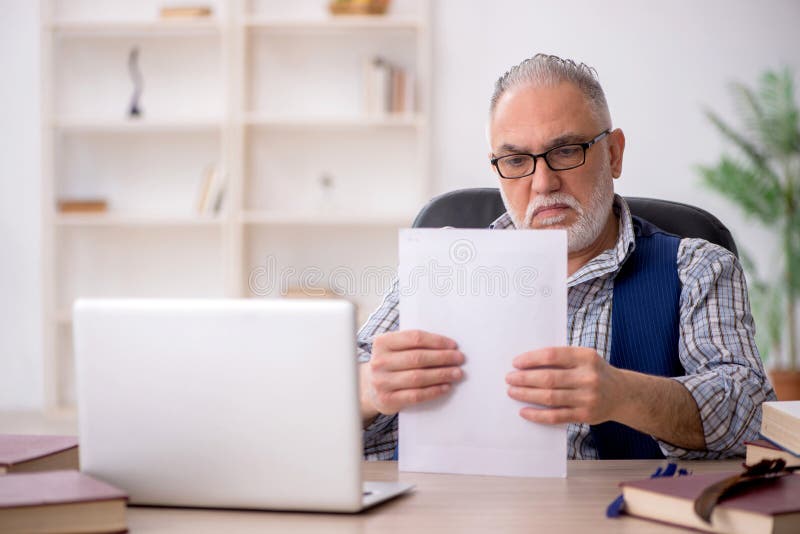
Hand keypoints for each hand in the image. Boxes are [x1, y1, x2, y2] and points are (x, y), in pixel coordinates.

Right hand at [363, 329, 463, 416]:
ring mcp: (382, 382)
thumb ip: (413, 344)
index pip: (414, 338)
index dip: (436, 341)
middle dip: (442, 358)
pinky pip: (416, 395)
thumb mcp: (394, 349)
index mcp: (382, 342)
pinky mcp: (388, 400)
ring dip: (441, 374)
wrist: (369, 388)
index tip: (453, 345)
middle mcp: (379, 361)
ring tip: (457, 373)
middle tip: (459, 359)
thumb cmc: (390, 364)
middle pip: (418, 358)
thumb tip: (447, 346)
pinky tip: (446, 387)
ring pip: (418, 377)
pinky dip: (434, 391)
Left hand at [505, 347, 624, 424]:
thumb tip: (526, 363)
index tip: (516, 363)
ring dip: (526, 395)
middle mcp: (588, 377)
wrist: (622, 394)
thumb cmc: (595, 372)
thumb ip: (561, 358)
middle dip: (524, 378)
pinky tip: (524, 411)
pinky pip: (556, 416)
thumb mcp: (584, 358)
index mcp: (586, 357)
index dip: (531, 359)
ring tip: (512, 391)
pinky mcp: (585, 415)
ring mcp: (587, 398)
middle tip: (509, 378)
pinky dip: (537, 415)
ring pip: (549, 397)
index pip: (552, 356)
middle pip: (548, 378)